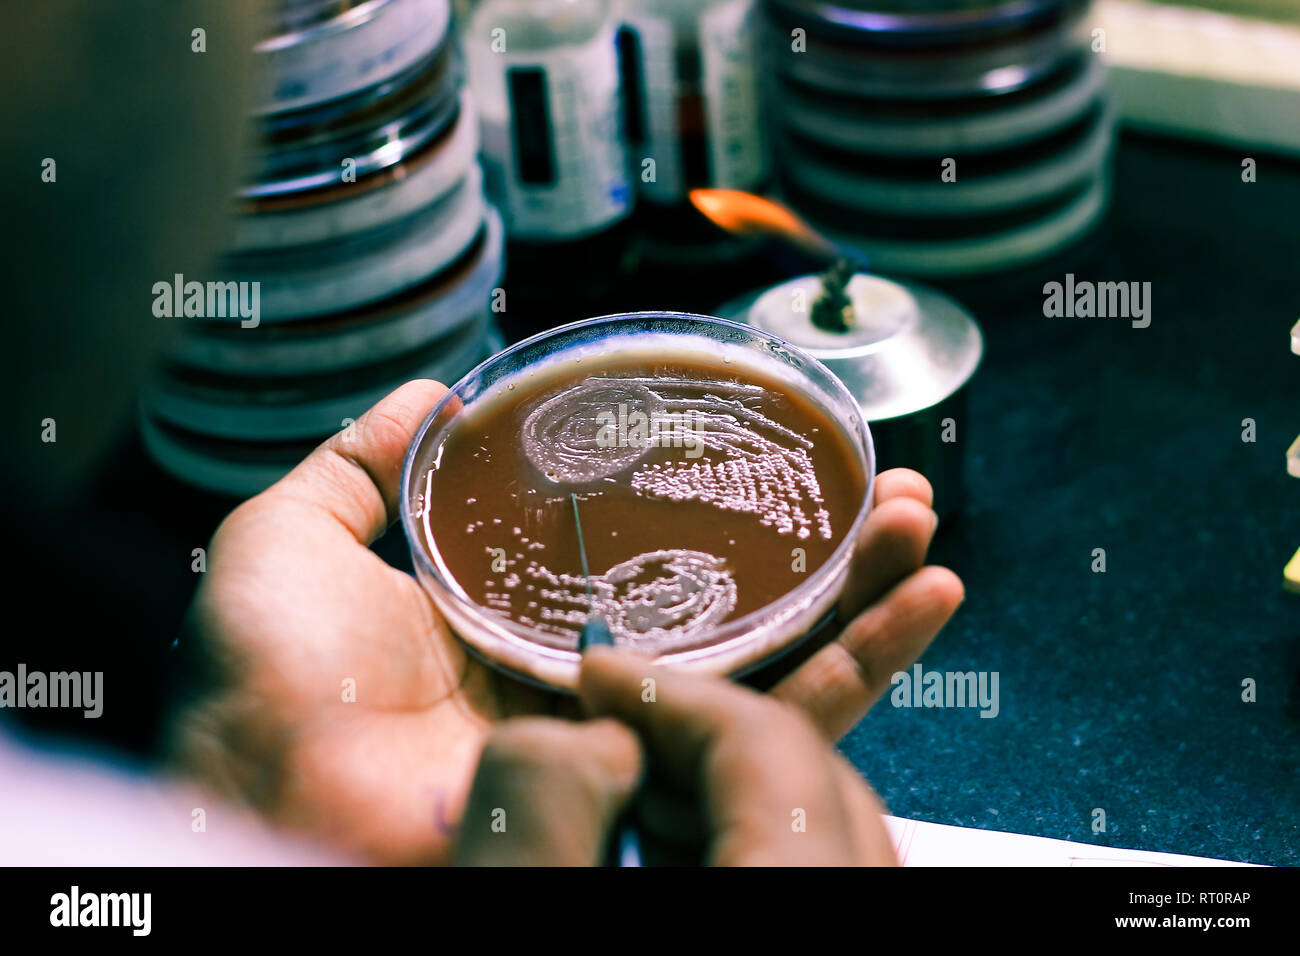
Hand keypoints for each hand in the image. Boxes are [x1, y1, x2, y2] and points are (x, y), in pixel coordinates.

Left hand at [168, 381, 961, 863]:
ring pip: (779, 653)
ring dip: (861, 585)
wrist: (289, 800)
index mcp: (519, 613)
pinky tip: (923, 602)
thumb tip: (430, 392)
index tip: (775, 442)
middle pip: (730, 596)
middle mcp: (589, 671)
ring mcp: (635, 728)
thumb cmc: (273, 680)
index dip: (715, 496)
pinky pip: (781, 730)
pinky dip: (862, 667)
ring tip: (921, 521)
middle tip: (885, 478)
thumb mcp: (291, 542)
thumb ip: (358, 468)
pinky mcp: (667, 778)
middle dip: (815, 537)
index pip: (642, 544)